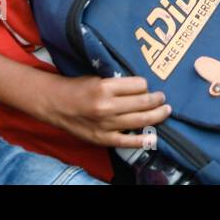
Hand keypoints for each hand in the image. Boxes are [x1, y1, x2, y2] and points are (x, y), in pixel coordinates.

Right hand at [37, 73, 170, 148]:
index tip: (147, 85)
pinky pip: (126, 141)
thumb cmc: (77, 88)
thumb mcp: (98, 78)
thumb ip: (118, 84)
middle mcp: (107, 106)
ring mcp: (105, 124)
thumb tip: (142, 88)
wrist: (54, 104)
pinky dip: (142, 140)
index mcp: (105, 87)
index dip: (145, 84)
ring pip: (139, 120)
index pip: (138, 85)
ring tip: (165, 110)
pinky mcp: (102, 138)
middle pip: (143, 103)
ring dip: (156, 115)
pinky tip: (153, 137)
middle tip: (163, 97)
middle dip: (157, 99)